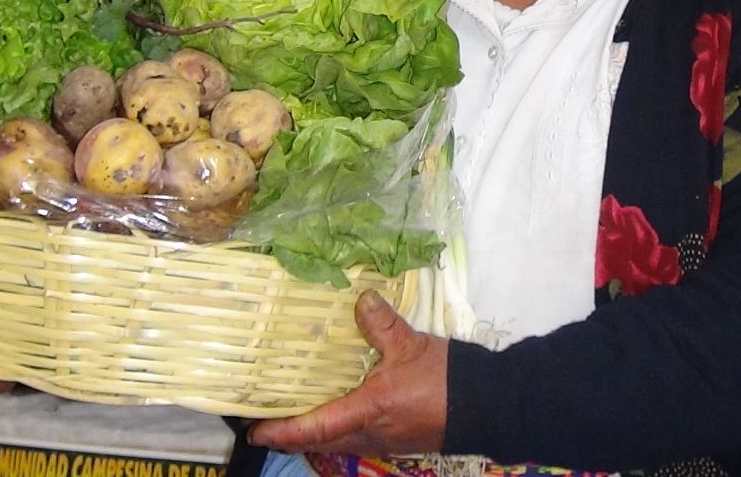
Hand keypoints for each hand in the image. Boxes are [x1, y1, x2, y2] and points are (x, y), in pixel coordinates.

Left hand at [248, 291, 447, 455]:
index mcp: (366, 412)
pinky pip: (352, 438)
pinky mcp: (393, 439)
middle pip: (318, 441)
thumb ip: (382, 324)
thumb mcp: (412, 345)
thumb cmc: (446, 380)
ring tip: (292, 412)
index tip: (254, 430)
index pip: (314, 427)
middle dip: (289, 434)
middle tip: (264, 418)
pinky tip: (334, 407)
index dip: (281, 430)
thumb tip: (361, 298)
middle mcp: (367, 435)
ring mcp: (381, 441)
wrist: (487, 406)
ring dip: (312, 432)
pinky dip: (334, 428)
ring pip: (335, 442)